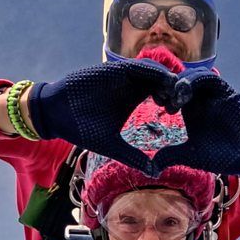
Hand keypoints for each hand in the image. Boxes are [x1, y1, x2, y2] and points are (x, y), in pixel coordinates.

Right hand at [28, 60, 176, 175]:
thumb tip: (154, 173)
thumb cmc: (83, 129)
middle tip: (182, 100)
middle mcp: (131, 85)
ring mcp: (122, 76)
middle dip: (174, 87)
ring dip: (165, 78)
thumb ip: (133, 156)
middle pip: (162, 79)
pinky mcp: (112, 70)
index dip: (174, 99)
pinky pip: (135, 66)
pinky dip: (149, 71)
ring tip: (174, 91)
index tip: (178, 110)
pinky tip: (160, 80)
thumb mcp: (112, 145)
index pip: (162, 93)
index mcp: (135, 99)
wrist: (57, 113)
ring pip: (152, 70)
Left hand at [153, 69, 239, 184]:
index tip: (153, 102)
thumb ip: (171, 156)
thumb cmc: (221, 155)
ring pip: (193, 75)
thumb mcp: (190, 155)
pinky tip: (185, 90)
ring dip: (181, 81)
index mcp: (189, 108)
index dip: (160, 93)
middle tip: (159, 96)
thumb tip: (150, 168)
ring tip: (173, 96)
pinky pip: (210, 78)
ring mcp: (213, 94)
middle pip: (180, 80)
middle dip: (168, 85)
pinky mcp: (226, 92)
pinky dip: (196, 80)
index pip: (171, 92)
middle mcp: (200, 98)